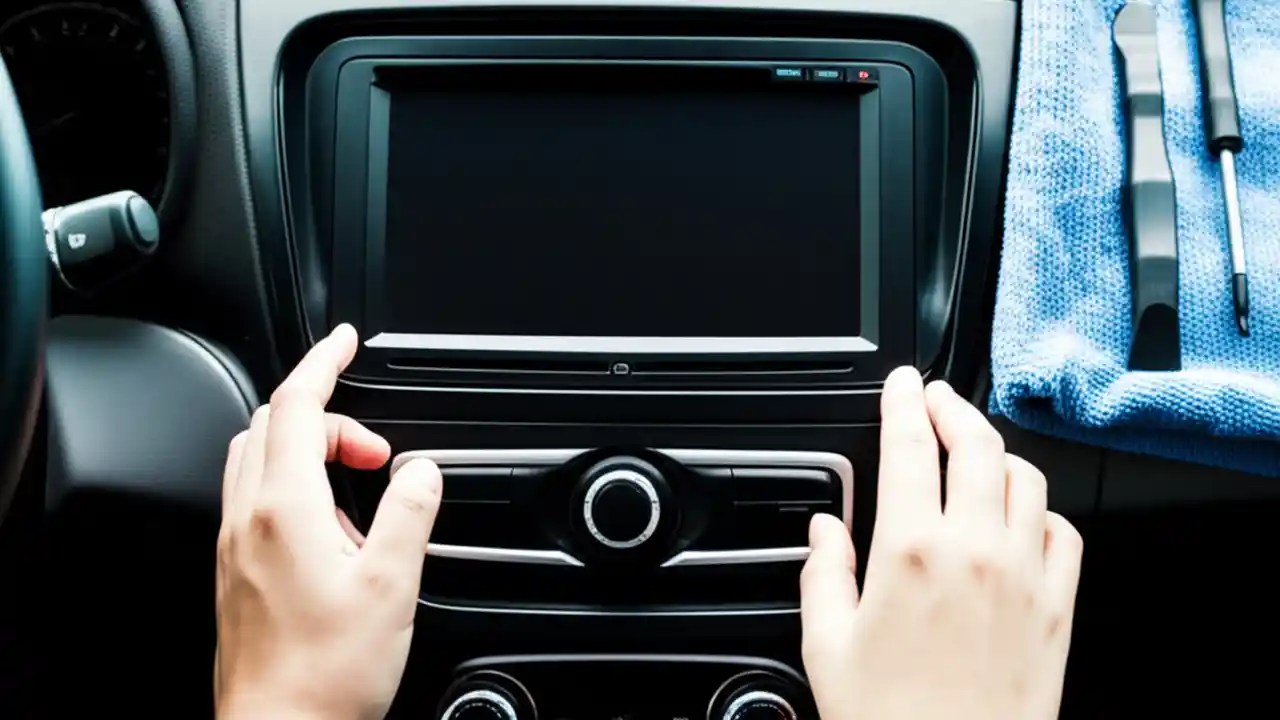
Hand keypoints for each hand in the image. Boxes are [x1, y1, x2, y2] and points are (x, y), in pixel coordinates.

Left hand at [215, 325, 442, 719]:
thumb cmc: (328, 674)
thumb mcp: (393, 586)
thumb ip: (410, 513)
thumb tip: (420, 471)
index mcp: (284, 510)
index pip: (294, 406)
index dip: (322, 362)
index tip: (345, 341)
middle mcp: (247, 520)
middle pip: (270, 425)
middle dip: (325, 415)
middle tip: (375, 449)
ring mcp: (233, 546)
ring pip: (256, 460)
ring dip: (304, 450)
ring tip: (356, 489)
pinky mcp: (233, 572)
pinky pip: (256, 501)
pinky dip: (293, 488)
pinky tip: (334, 534)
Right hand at [799, 368, 1082, 719]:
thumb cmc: (890, 719)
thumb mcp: (827, 646)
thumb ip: (823, 574)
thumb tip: (826, 531)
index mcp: (910, 552)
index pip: (911, 446)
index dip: (903, 402)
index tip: (900, 384)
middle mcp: (975, 551)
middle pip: (977, 444)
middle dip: (953, 407)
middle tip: (935, 399)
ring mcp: (1025, 575)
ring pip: (1025, 478)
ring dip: (997, 451)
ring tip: (974, 450)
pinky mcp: (1058, 606)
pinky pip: (1063, 530)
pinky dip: (1040, 508)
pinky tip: (1019, 515)